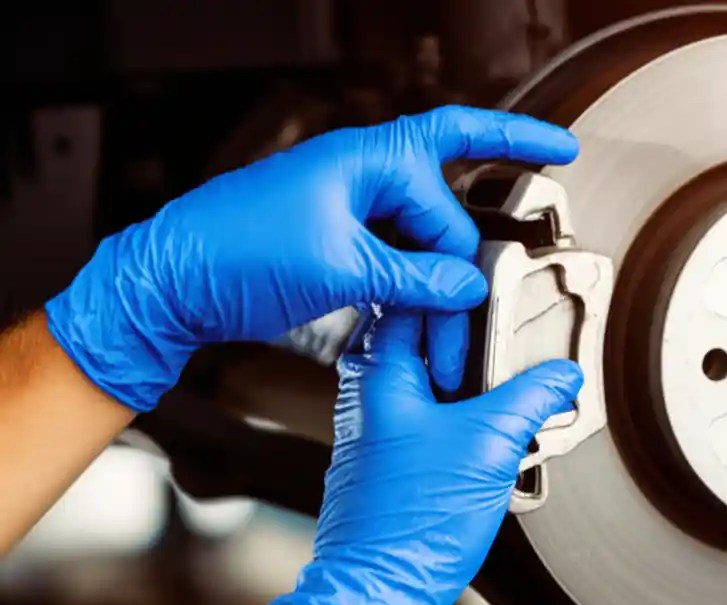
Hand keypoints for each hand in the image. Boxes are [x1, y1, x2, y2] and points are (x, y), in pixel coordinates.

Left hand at [45, 106, 578, 410]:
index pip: (449, 179)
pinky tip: (423, 313)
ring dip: (439, 275)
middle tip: (497, 279)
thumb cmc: (235, 254)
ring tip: (453, 321)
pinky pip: (393, 256)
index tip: (556, 168)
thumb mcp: (340, 269)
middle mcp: (360, 176)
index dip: (499, 183)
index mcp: (365, 160)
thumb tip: (468, 288)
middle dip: (470, 247)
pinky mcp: (334, 244)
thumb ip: (415, 278)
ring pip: (420, 235)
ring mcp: (347, 211)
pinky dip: (412, 284)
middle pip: (445, 198)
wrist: (168, 284)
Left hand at [262, 311, 582, 604]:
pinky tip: (491, 439)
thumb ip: (533, 398)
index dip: (453, 292)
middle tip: (507, 345)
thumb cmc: (411, 525)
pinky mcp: (389, 465)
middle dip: (470, 340)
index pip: (409, 300)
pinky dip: (460, 417)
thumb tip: (562, 376)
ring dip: (469, 383)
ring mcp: (376, 433)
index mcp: (380, 377)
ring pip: (426, 383)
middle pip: (421, 340)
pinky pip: (427, 421)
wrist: (381, 592)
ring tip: (507, 395)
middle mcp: (368, 400)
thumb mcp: (492, 443)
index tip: (491, 297)